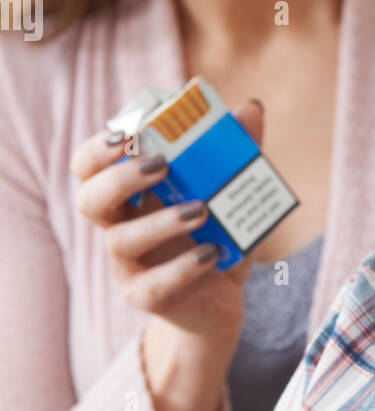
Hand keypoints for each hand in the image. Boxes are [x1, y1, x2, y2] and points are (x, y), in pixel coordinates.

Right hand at [71, 99, 263, 343]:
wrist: (218, 302)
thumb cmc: (213, 238)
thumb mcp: (227, 195)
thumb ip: (235, 153)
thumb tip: (249, 108)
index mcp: (129, 195)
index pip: (88, 167)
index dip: (97, 149)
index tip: (125, 132)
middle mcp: (119, 227)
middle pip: (89, 200)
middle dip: (119, 178)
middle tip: (160, 164)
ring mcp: (128, 265)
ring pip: (121, 242)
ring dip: (159, 221)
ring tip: (201, 210)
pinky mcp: (148, 297)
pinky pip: (153, 285)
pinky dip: (182, 268)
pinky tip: (211, 253)